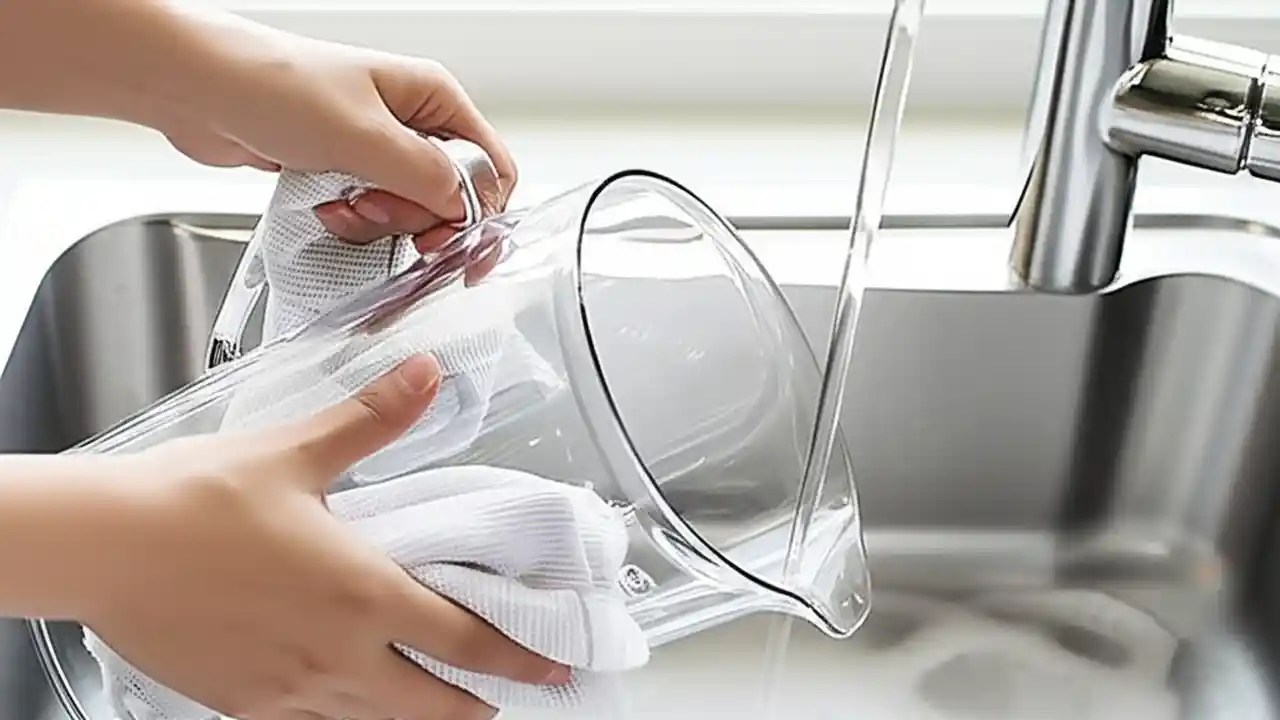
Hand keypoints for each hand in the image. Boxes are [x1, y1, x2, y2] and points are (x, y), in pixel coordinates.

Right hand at [82, 355, 565, 719]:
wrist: (102, 548)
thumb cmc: (196, 499)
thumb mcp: (296, 452)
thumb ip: (373, 419)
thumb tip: (427, 375)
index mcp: (365, 595)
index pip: (467, 640)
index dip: (520, 661)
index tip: (554, 673)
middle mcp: (338, 655)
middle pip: (433, 705)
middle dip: (477, 706)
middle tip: (502, 698)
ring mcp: (291, 689)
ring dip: (416, 714)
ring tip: (437, 700)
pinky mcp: (247, 705)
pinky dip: (348, 716)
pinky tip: (349, 698)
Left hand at [165, 15, 515, 250]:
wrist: (198, 88)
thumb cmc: (273, 85)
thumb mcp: (365, 137)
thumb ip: (426, 179)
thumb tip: (465, 211)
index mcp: (432, 96)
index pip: (490, 164)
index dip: (480, 212)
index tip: (457, 249)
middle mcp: (411, 121)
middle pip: (450, 197)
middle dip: (416, 219)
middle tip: (381, 214)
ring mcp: (377, 147)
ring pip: (410, 212)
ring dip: (379, 224)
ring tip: (345, 208)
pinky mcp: (346, 170)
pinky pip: (371, 214)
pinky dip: (353, 223)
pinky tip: (327, 210)